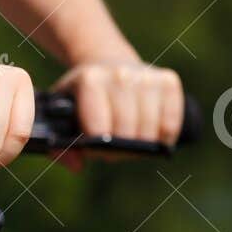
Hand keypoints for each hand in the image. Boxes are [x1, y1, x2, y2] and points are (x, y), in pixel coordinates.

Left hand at [50, 59, 182, 169]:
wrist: (105, 65)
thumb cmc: (83, 97)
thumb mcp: (61, 113)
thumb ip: (59, 144)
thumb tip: (77, 167)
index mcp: (90, 79)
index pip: (99, 129)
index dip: (98, 148)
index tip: (96, 149)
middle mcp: (119, 74)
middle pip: (127, 133)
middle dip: (120, 149)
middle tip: (113, 149)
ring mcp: (146, 76)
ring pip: (151, 131)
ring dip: (142, 145)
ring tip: (129, 140)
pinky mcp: (168, 80)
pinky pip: (172, 123)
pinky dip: (164, 137)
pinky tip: (153, 136)